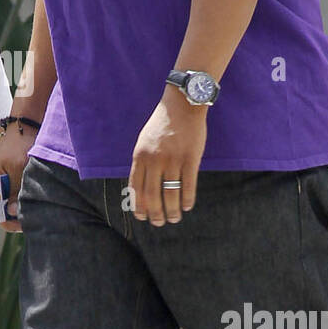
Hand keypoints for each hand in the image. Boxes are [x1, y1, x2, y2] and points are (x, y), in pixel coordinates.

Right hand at [0, 122, 35, 232]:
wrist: (27, 125)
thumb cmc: (19, 144)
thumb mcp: (17, 167)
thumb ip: (15, 190)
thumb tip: (12, 212)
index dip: (6, 220)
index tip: (20, 223)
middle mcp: (1, 187)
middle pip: (8, 211)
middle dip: (20, 217)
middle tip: (37, 219)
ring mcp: (12, 184)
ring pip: (19, 205)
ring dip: (29, 209)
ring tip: (44, 209)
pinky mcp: (23, 180)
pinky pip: (27, 196)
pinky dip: (34, 199)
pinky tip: (46, 199)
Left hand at [127, 90, 207, 226]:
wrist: (182, 105)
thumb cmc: (162, 125)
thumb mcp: (144, 142)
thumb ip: (142, 163)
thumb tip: (140, 189)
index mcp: (140, 156)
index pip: (136, 188)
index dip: (138, 206)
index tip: (142, 217)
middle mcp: (154, 160)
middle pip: (152, 195)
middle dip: (155, 214)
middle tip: (159, 223)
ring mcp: (173, 160)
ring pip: (170, 194)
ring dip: (171, 211)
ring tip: (174, 219)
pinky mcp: (191, 158)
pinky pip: (188, 186)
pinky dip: (187, 200)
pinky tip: (187, 207)